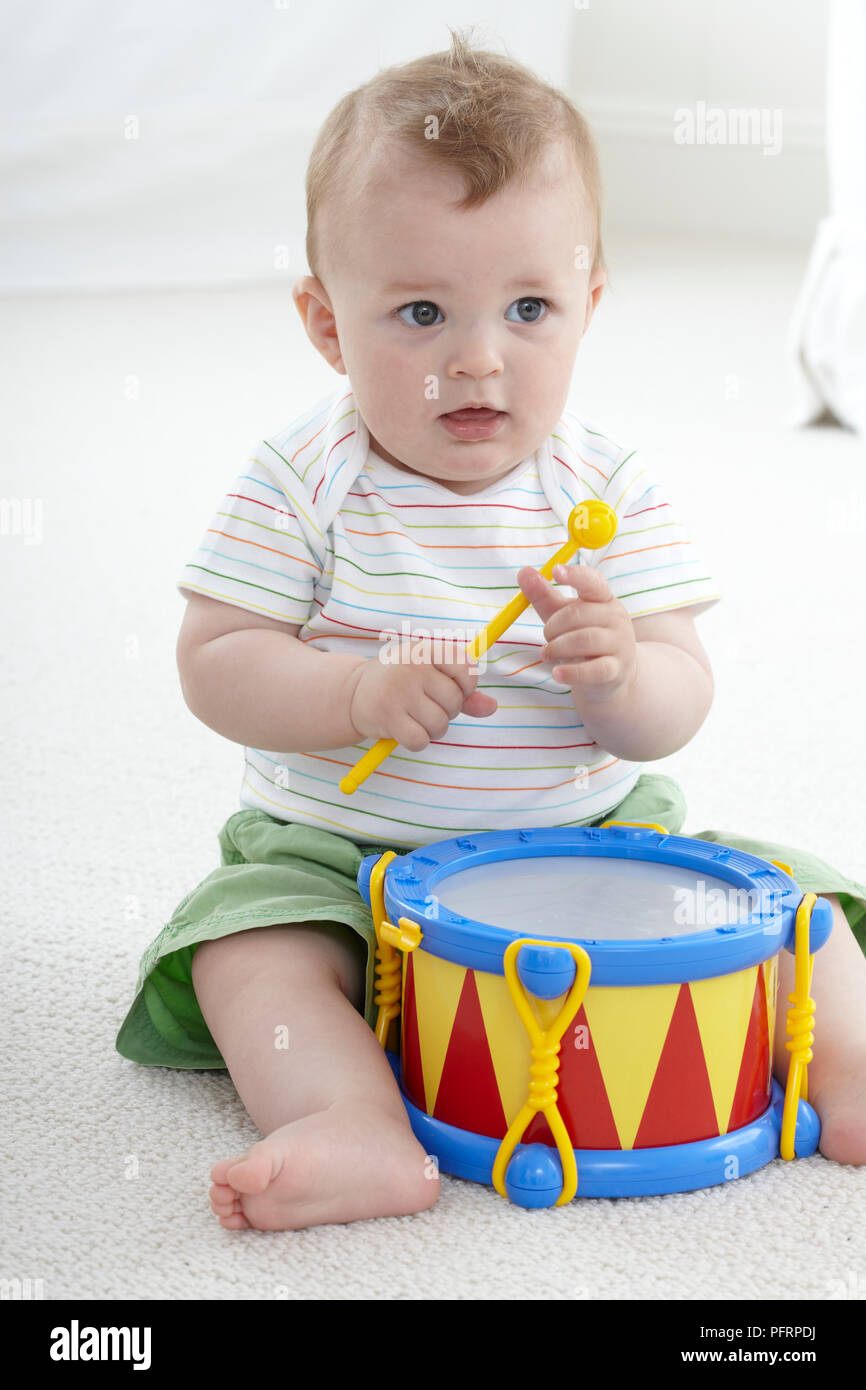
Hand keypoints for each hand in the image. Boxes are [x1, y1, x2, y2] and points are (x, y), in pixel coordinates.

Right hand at [347, 636, 497, 750]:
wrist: (353, 693)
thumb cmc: (401, 684)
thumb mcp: (430, 677)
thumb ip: (463, 691)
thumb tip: (492, 707)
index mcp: (425, 650)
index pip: (466, 668)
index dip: (467, 686)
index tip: (454, 689)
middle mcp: (412, 666)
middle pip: (455, 701)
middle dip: (447, 712)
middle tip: (426, 706)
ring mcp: (398, 691)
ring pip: (440, 724)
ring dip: (433, 729)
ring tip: (416, 719)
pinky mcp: (386, 716)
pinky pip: (420, 740)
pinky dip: (417, 742)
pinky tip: (405, 731)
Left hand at [518, 561, 637, 702]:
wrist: (610, 675)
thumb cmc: (582, 638)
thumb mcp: (562, 615)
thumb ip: (543, 594)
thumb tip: (523, 571)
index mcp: (604, 598)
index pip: (592, 581)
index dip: (575, 575)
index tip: (555, 571)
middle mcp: (616, 617)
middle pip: (580, 614)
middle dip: (553, 626)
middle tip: (546, 637)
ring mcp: (619, 644)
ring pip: (584, 640)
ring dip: (557, 647)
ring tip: (547, 654)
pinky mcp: (616, 669)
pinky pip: (593, 670)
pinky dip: (571, 672)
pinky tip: (556, 673)